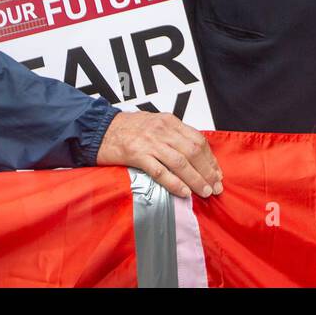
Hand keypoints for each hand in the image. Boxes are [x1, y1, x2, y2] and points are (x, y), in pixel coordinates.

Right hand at [96, 111, 222, 198]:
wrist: (98, 128)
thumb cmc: (126, 128)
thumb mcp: (154, 123)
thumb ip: (172, 134)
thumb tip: (193, 154)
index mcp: (169, 121)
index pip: (198, 139)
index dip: (210, 159)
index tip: (217, 173)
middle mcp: (162, 130)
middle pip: (193, 151)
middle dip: (208, 171)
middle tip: (216, 187)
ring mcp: (150, 142)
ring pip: (181, 163)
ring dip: (196, 179)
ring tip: (205, 192)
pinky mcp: (137, 155)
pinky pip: (160, 172)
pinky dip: (175, 183)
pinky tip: (184, 193)